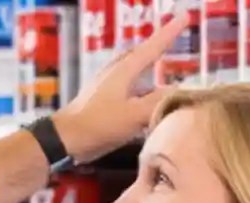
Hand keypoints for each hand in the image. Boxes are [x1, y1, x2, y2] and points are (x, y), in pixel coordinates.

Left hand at [52, 13, 188, 163]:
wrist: (65, 139)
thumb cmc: (98, 124)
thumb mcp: (134, 114)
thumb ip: (158, 102)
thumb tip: (179, 91)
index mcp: (124, 71)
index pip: (152, 47)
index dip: (170, 32)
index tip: (185, 16)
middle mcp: (115, 73)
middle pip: (140, 56)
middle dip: (157, 49)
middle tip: (172, 41)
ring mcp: (106, 86)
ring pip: (133, 73)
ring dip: (149, 74)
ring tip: (164, 82)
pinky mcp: (101, 100)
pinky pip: (127, 89)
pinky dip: (140, 92)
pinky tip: (144, 105)